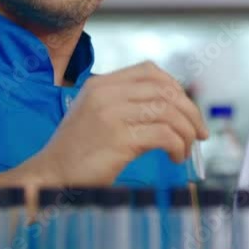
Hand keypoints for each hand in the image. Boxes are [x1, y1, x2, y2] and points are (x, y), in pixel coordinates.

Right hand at [0, 61, 207, 188]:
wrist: (49, 177)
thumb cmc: (76, 153)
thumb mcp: (95, 116)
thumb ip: (125, 105)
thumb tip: (171, 107)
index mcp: (101, 84)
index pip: (149, 71)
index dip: (175, 87)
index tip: (186, 108)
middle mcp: (106, 93)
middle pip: (165, 90)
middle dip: (190, 111)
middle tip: (199, 132)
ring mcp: (111, 114)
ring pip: (168, 111)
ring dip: (186, 131)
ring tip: (186, 150)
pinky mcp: (118, 139)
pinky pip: (163, 134)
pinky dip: (177, 145)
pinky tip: (175, 157)